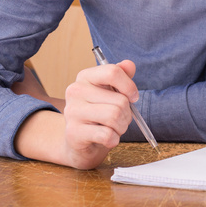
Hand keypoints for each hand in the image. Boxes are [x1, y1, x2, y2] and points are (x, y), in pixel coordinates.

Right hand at [15, 60, 138, 168]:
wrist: (80, 142)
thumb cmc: (99, 113)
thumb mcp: (111, 92)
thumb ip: (121, 76)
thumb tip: (129, 64)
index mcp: (85, 77)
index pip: (113, 72)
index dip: (129, 86)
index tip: (133, 97)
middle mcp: (75, 91)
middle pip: (120, 100)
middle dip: (127, 114)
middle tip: (119, 119)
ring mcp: (72, 112)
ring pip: (114, 116)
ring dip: (121, 126)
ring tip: (113, 128)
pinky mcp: (73, 132)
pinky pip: (107, 135)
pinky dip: (114, 139)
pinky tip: (106, 138)